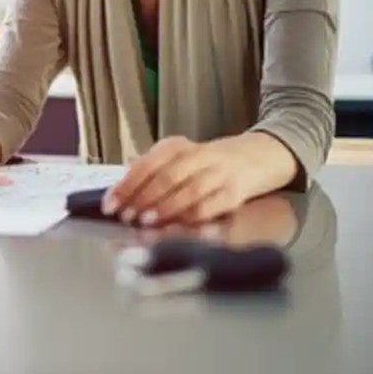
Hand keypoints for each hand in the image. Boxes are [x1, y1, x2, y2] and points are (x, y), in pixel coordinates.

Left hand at [102, 133, 296, 226]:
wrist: (261, 154)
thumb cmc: (210, 163)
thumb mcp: (180, 159)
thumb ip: (152, 173)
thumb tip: (120, 190)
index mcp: (179, 146)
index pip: (148, 162)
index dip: (127, 184)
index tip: (110, 203)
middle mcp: (200, 155)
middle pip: (167, 174)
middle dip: (143, 197)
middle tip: (127, 215)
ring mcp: (220, 173)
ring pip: (190, 189)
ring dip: (166, 207)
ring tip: (147, 222)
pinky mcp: (237, 192)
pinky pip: (212, 205)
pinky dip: (193, 217)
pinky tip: (178, 227)